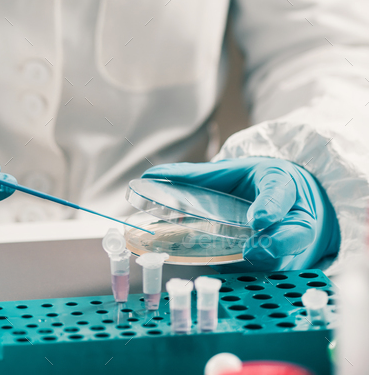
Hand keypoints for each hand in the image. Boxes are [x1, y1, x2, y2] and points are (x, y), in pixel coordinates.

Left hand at [142, 157, 339, 270]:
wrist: (290, 199)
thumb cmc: (254, 185)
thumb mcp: (231, 171)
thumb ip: (196, 176)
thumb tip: (151, 176)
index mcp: (281, 183)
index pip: (280, 191)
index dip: (271, 206)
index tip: (257, 219)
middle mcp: (294, 216)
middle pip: (297, 232)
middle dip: (278, 243)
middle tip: (253, 251)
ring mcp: (294, 244)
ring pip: (288, 258)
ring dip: (268, 264)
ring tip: (246, 265)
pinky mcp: (287, 264)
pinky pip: (275, 273)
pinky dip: (258, 276)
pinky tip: (235, 277)